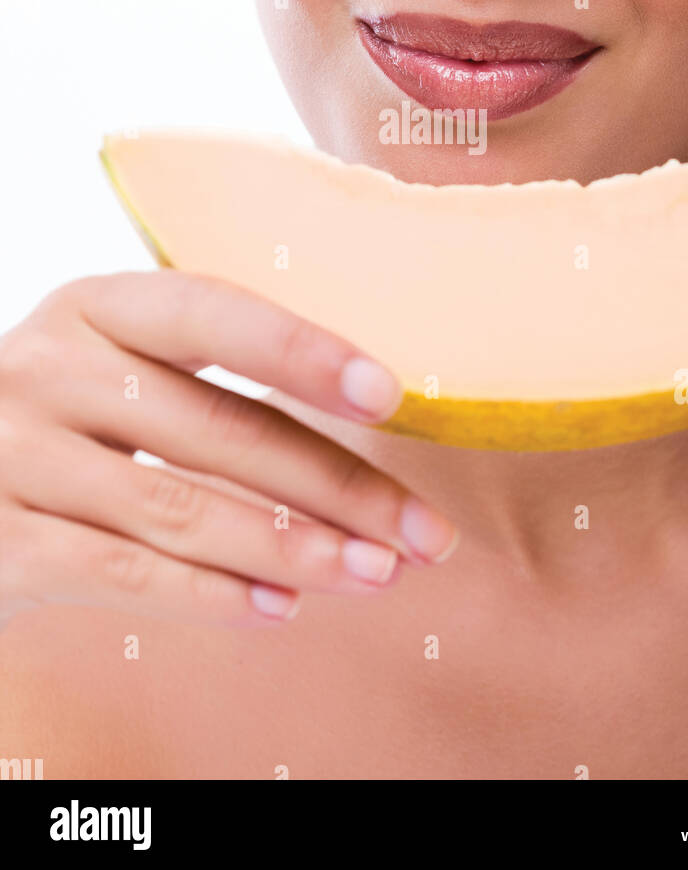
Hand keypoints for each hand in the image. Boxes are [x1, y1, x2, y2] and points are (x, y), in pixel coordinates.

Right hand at [0, 271, 457, 630]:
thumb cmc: (68, 421)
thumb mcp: (116, 369)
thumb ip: (208, 382)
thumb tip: (367, 426)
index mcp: (97, 306)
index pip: (212, 314)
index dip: (303, 352)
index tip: (390, 396)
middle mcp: (50, 367)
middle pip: (217, 426)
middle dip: (336, 484)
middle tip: (420, 531)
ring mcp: (14, 454)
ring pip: (179, 507)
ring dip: (292, 548)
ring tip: (373, 573)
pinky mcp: (1, 541)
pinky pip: (123, 572)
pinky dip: (211, 594)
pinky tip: (282, 607)